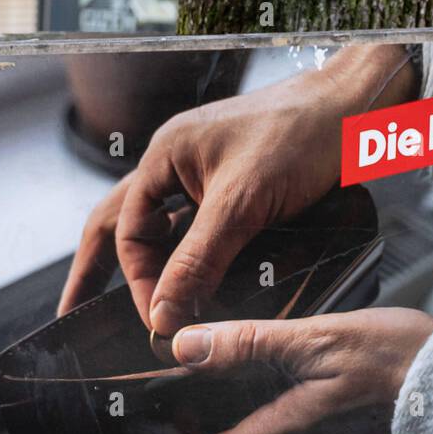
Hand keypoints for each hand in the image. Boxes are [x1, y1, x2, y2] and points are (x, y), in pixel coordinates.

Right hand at [58, 45, 416, 341]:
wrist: (358, 111)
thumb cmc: (302, 133)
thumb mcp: (242, 203)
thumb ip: (199, 260)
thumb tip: (163, 313)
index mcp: (165, 157)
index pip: (128, 233)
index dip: (139, 284)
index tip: (159, 322)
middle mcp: (179, 166)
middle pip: (123, 227)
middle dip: (97, 271)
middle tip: (74, 313)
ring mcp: (207, 179)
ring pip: (163, 233)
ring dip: (150, 271)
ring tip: (138, 310)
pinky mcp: (239, 193)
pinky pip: (200, 234)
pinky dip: (192, 264)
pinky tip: (198, 291)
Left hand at [168, 306, 432, 433]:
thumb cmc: (397, 357)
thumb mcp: (317, 338)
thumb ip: (250, 343)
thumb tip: (187, 346)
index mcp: (286, 425)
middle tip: (179, 411)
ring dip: (229, 431)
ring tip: (208, 399)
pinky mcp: (332, 431)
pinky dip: (259, 422)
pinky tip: (257, 390)